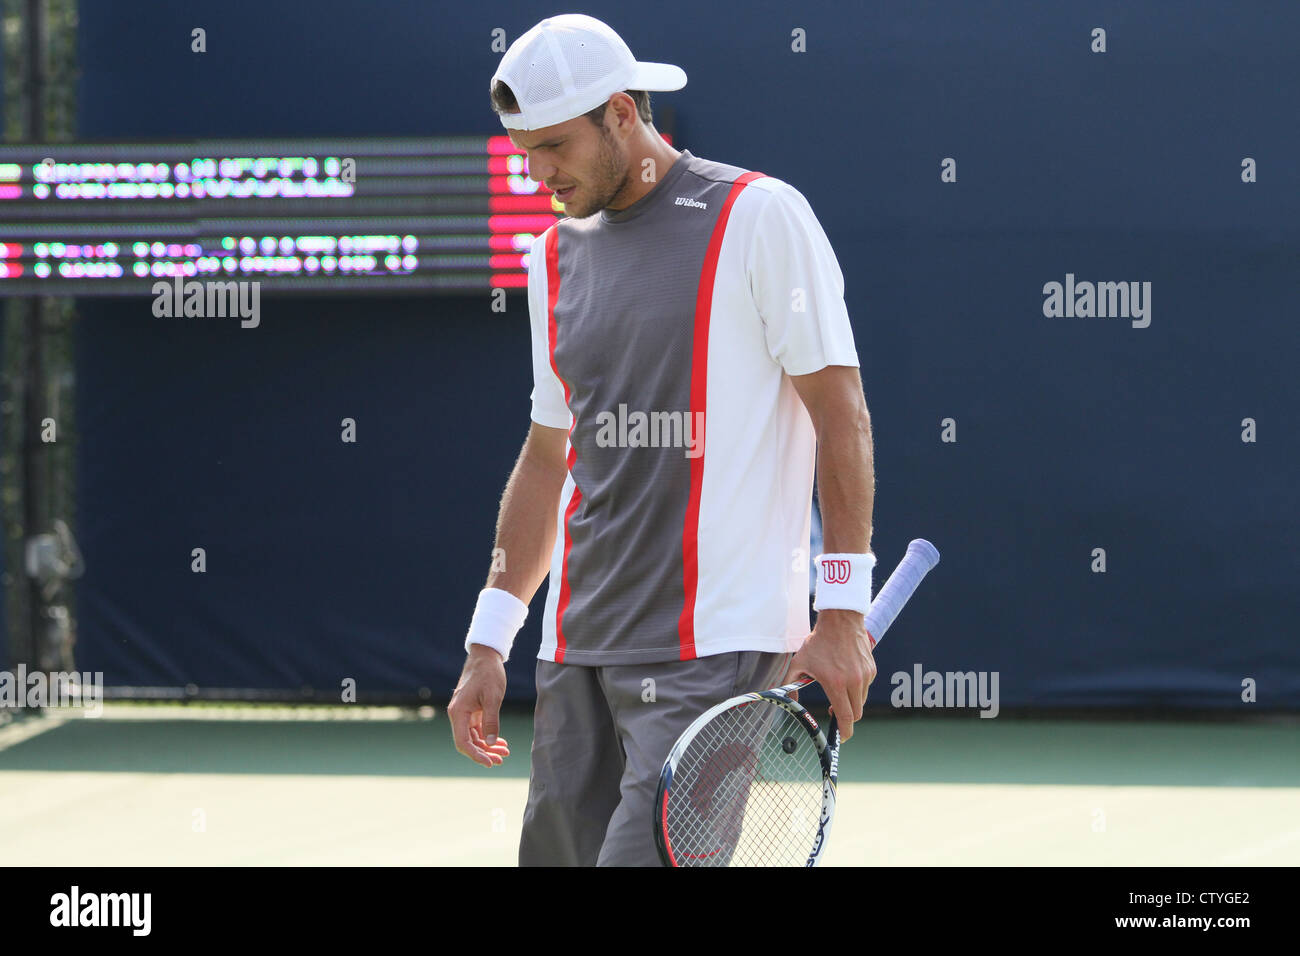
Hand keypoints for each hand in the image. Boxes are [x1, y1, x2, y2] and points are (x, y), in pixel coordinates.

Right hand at [447, 644, 511, 766]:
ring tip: (504, 752)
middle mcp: (457, 715)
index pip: (463, 742)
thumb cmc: (489, 674)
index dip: (476, 755)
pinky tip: (501, 741)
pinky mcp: (471, 711)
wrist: (486, 656)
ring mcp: (464, 713)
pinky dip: (488, 736)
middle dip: (484, 753)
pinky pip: (477, 729)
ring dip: (488, 746)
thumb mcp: (493, 698)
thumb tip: (490, 742)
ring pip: (473, 737)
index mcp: (458, 712)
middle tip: (501, 760)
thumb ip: (491, 721)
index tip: (490, 763)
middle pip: (468, 742)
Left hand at [782, 609, 876, 741]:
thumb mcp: (799, 663)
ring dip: (851, 702)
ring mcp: (865, 675)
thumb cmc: (818, 642)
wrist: (840, 620)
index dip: (844, 732)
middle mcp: (854, 681)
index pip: (846, 717)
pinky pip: (865, 687)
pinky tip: (846, 677)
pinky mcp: (871, 669)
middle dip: (847, 719)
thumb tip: (789, 701)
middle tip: (835, 713)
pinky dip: (857, 689)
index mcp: (836, 683)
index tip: (840, 737)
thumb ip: (790, 685)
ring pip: (861, 701)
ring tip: (838, 691)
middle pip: (856, 714)